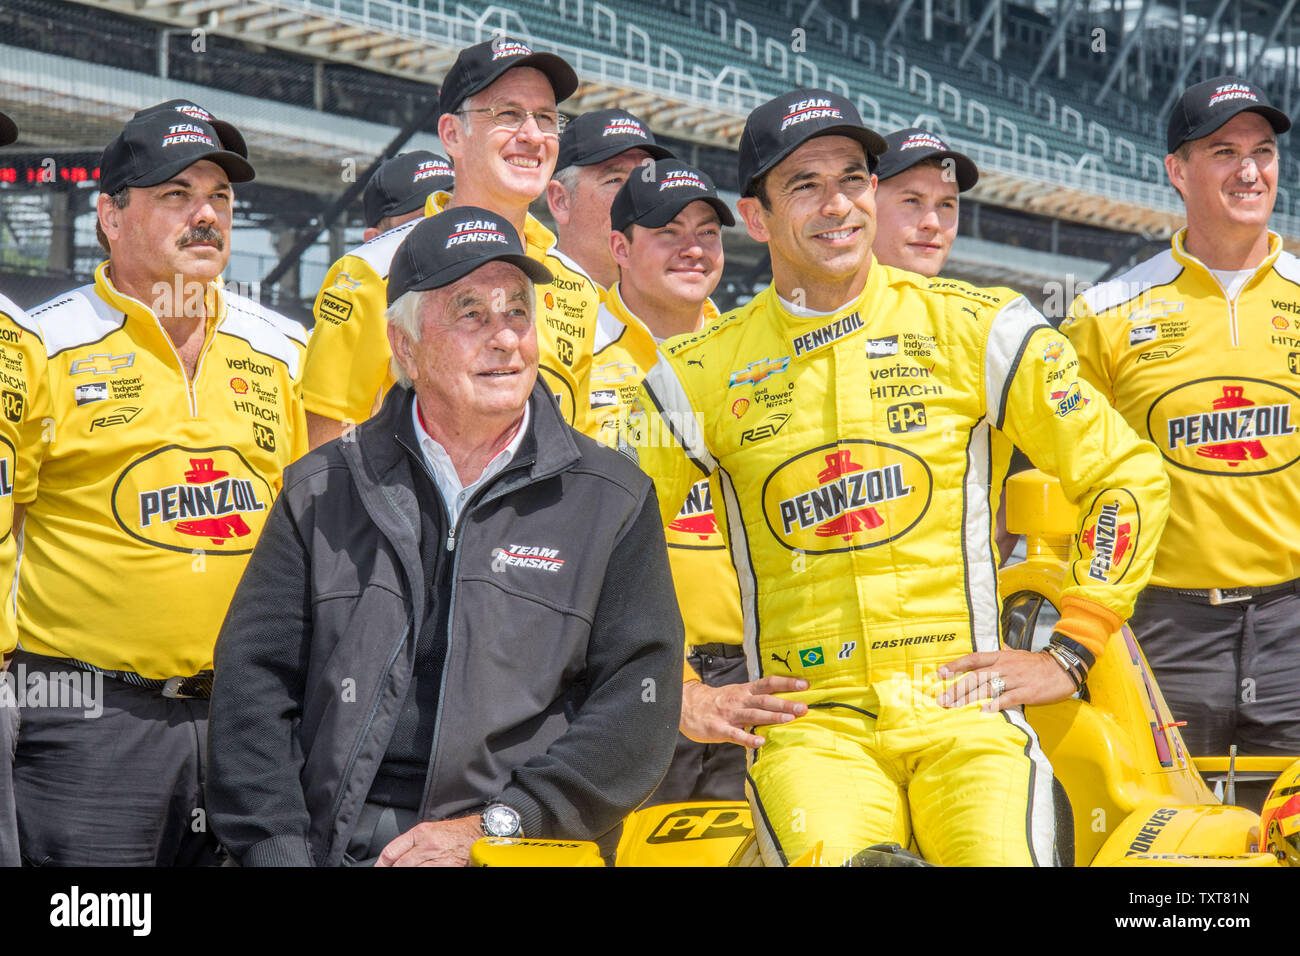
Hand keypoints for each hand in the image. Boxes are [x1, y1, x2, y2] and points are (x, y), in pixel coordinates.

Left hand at [375, 816, 482, 866]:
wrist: (478, 834)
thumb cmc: (456, 833)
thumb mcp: (431, 830)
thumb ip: (412, 842)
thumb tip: (395, 857)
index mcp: (421, 833)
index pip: (391, 851)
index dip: (381, 864)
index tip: (378, 868)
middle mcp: (427, 845)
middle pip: (399, 865)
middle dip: (393, 870)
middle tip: (388, 871)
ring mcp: (437, 859)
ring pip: (411, 870)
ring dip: (404, 872)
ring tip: (405, 869)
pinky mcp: (445, 868)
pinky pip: (427, 873)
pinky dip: (420, 873)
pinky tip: (420, 870)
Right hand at [680, 676, 808, 747]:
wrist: (686, 705)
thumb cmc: (717, 701)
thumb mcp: (737, 693)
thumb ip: (757, 696)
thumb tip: (783, 699)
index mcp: (745, 691)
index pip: (768, 683)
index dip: (786, 683)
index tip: (805, 684)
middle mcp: (739, 700)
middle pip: (765, 700)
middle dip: (785, 703)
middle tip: (804, 707)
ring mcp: (729, 714)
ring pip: (753, 715)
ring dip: (772, 717)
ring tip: (789, 720)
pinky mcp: (718, 729)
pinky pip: (735, 734)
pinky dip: (748, 738)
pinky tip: (760, 742)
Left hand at [936, 649, 1076, 711]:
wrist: (1062, 668)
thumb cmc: (1036, 664)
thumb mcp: (1015, 654)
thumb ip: (999, 655)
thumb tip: (986, 654)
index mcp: (1000, 657)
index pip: (973, 659)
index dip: (956, 666)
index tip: (940, 674)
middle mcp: (1004, 667)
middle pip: (975, 677)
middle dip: (956, 688)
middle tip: (941, 699)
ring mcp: (1015, 679)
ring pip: (987, 688)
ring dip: (968, 698)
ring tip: (953, 706)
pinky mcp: (1027, 692)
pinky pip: (1008, 699)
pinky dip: (995, 705)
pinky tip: (983, 711)